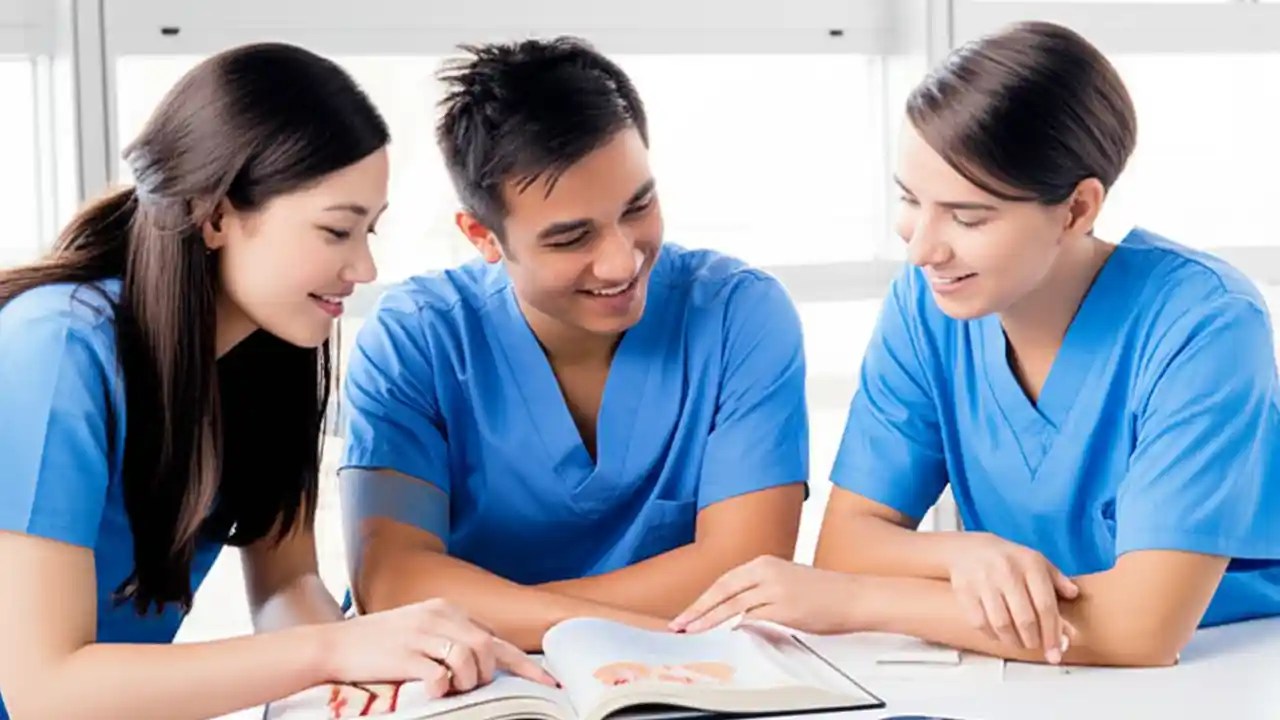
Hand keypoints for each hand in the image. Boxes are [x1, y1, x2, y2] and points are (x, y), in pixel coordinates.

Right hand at [318, 598, 557, 695]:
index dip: (525, 664)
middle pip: (488, 649)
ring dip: (466, 683)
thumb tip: (485, 662)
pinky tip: (430, 691)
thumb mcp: (421, 631)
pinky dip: (440, 689)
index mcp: (447, 610)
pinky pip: (440, 676)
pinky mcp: (406, 654)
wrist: (332, 646)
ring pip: (470, 661)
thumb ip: (453, 640)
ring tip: (448, 688)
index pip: (496, 638)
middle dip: (488, 675)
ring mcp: (422, 633)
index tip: (549, 682)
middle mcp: (439, 616)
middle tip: (469, 686)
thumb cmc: (379, 645)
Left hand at [668, 556, 860, 634]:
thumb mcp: (783, 581)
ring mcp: (775, 589)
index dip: (702, 599)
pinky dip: (735, 627)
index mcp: (763, 562)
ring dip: (710, 621)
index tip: (687, 613)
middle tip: (679, 625)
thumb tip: (733, 612)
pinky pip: (753, 619)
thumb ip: (757, 592)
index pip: (723, 581)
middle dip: (698, 610)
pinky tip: (723, 635)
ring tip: (693, 632)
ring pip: (733, 606)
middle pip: (722, 591)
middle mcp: (766, 571)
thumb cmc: (822, 593)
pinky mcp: (785, 607)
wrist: (852, 596)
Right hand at [946, 533, 1079, 662]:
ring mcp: (983, 582)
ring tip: (1021, 642)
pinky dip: (993, 636)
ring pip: (1002, 625)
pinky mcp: (965, 592)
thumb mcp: (1037, 562)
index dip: (1053, 633)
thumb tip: (1074, 596)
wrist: (968, 549)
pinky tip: (1001, 635)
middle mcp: (1006, 571)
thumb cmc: (1009, 560)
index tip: (1056, 652)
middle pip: (1025, 619)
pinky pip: (981, 624)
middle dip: (1035, 641)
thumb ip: (1058, 580)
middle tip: (1038, 647)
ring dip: (1015, 641)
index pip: (1045, 605)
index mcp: (1029, 564)